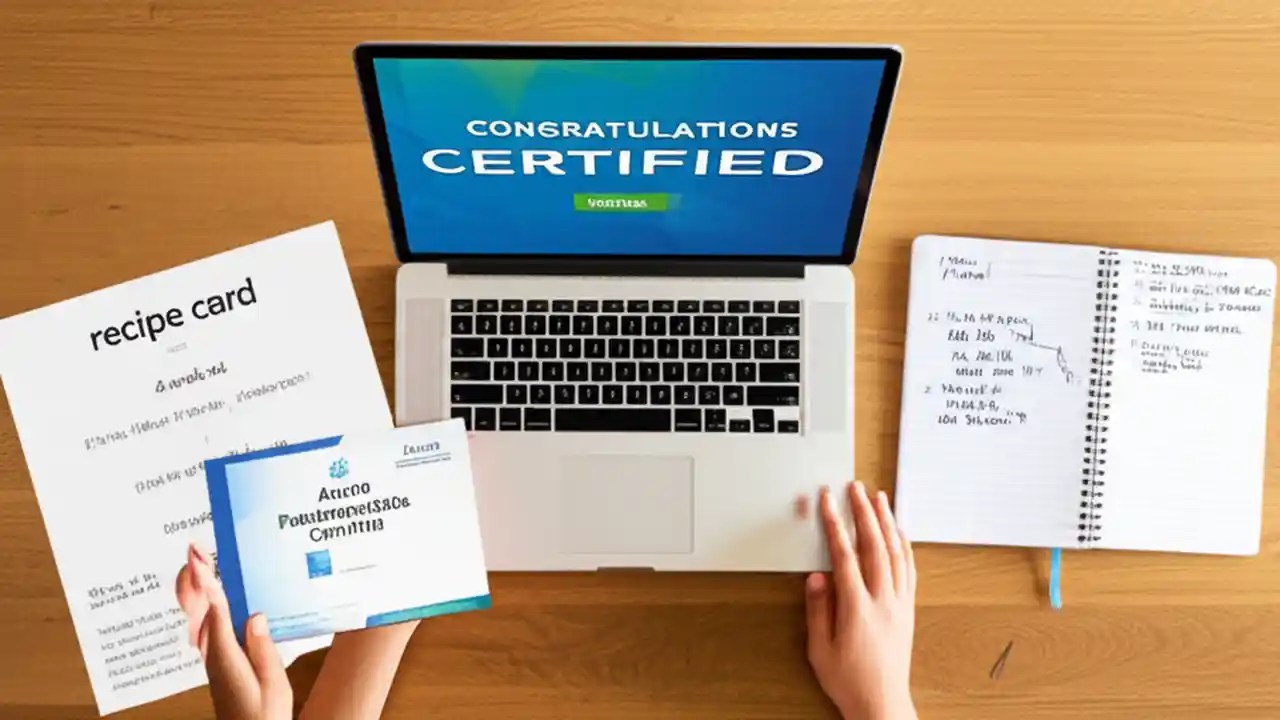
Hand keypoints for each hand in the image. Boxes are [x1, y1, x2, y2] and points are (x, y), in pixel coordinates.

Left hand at [175, 543, 292, 718]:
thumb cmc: (265, 716)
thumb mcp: (274, 683)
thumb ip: (263, 648)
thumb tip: (254, 615)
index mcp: (226, 655)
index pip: (214, 609)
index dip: (206, 580)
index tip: (197, 556)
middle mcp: (213, 653)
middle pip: (198, 608)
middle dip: (194, 577)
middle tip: (195, 548)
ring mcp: (213, 657)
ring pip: (200, 615)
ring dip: (199, 588)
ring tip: (201, 561)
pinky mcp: (219, 661)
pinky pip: (209, 625)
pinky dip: (208, 605)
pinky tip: (215, 595)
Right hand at [805, 483, 917, 719]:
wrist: (881, 704)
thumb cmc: (848, 680)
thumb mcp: (819, 649)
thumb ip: (818, 609)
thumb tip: (816, 576)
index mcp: (857, 609)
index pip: (844, 556)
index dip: (834, 525)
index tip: (827, 502)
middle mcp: (883, 601)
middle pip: (874, 545)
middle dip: (863, 512)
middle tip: (854, 488)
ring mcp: (899, 603)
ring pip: (895, 552)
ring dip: (886, 522)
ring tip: (879, 498)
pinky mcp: (907, 609)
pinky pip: (908, 569)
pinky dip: (904, 546)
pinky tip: (899, 532)